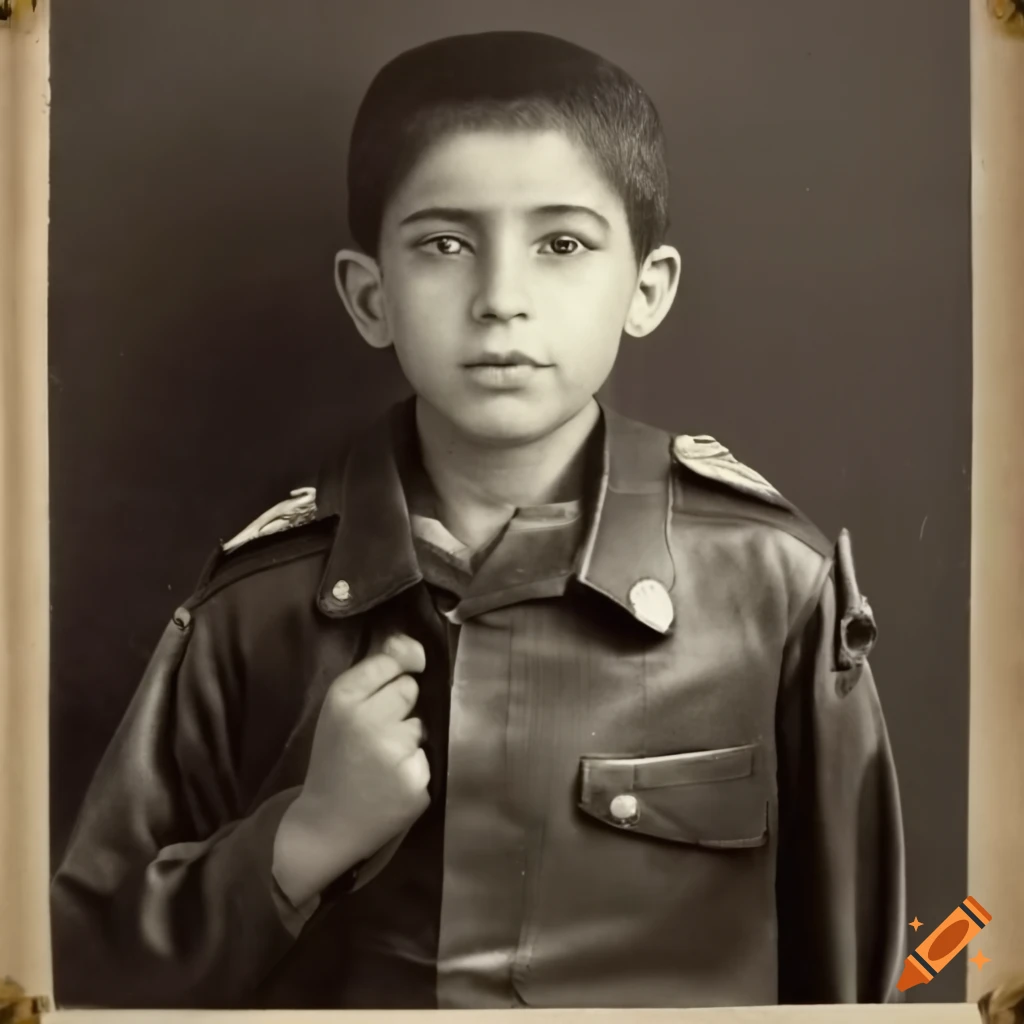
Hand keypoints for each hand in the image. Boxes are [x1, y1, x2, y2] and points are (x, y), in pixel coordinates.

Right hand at [273, 633, 428, 906]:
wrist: (326, 824)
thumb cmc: (335, 760)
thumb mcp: (341, 710)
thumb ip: (375, 673)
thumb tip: (415, 646)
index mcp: (344, 699)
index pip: (391, 662)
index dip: (396, 671)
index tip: (386, 688)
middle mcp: (369, 721)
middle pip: (410, 690)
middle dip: (399, 709)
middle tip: (374, 736)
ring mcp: (395, 753)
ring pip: (420, 726)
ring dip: (408, 741)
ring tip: (381, 762)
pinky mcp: (416, 782)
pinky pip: (428, 758)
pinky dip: (415, 769)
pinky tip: (392, 782)